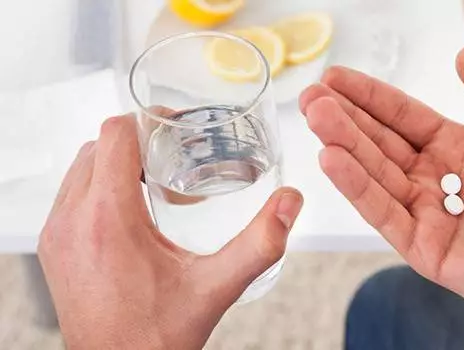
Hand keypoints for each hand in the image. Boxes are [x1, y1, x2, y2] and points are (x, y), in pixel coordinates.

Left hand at [38, 116, 302, 348]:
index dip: (148, 121)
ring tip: (159, 185)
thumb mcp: (216, 288)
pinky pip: (72, 195)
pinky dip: (101, 188)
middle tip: (175, 158)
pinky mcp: (55, 247)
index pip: (117, 135)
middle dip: (139, 143)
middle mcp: (72, 220)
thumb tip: (289, 203)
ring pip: (82, 168)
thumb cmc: (157, 337)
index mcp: (108, 219)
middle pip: (99, 146)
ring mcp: (58, 234)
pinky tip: (135, 214)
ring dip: (118, 165)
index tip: (174, 127)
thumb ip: (260, 243)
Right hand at [300, 51, 463, 337]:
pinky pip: (388, 217)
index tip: (338, 79)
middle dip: (347, 119)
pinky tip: (333, 161)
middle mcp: (442, 183)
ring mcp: (434, 217)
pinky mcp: (431, 252)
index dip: (372, 99)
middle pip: (383, 146)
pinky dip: (360, 189)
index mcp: (462, 152)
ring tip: (316, 117)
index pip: (405, 120)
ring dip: (345, 147)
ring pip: (379, 177)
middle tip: (314, 95)